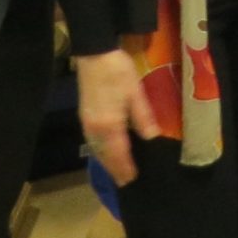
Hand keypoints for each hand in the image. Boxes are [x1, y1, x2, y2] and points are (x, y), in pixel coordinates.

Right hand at [74, 48, 163, 186]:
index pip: (120, 155)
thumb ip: (143, 117)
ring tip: (119, 173)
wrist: (94, 54)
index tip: (134, 182)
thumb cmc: (117, 71)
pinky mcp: (84, 118)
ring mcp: (87, 124)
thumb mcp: (135, 92)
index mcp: (110, 125)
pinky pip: (92, 143)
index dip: (126, 169)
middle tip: (127, 184)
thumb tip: (153, 139)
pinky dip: (100, 153)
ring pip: (97, 151)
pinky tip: (107, 153)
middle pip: (106, 157)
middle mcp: (95, 130)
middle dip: (116, 171)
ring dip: (107, 164)